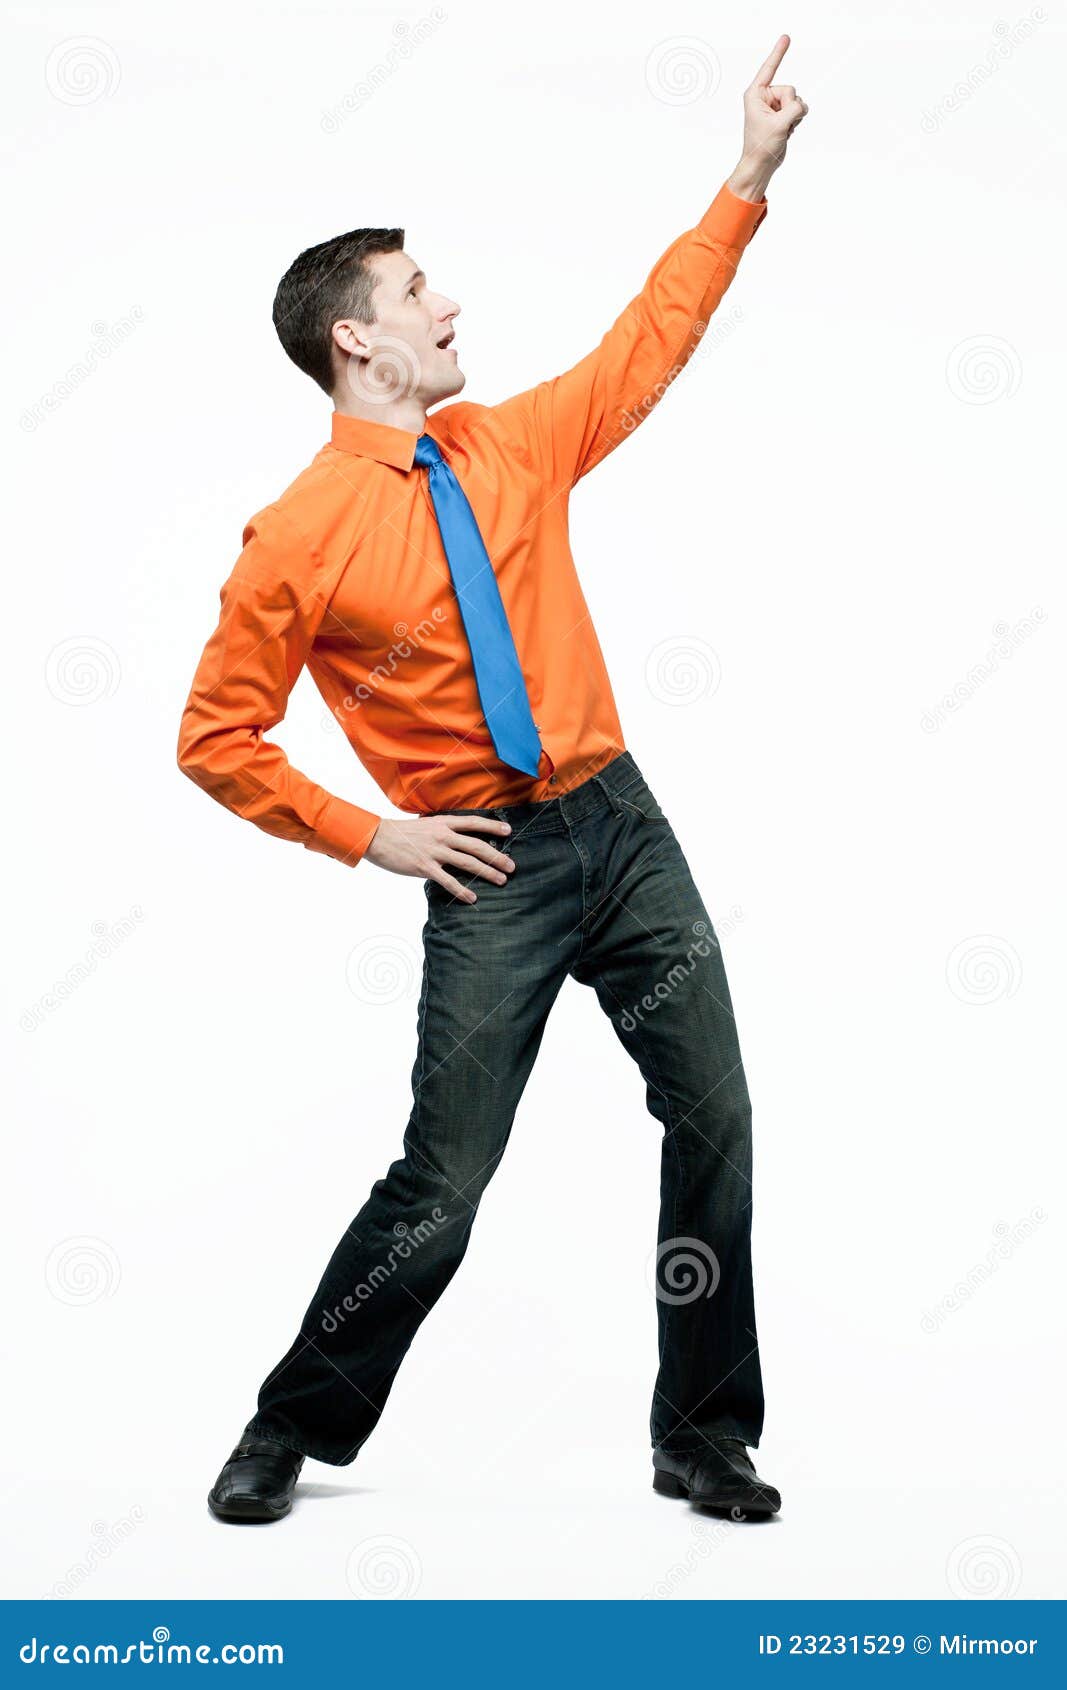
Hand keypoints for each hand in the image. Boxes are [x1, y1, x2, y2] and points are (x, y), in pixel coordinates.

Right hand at [363, 813, 514, 903]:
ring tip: (501, 880)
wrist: (378, 837)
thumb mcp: (426, 825)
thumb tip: (459, 837)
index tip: (508, 831)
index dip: (492, 826)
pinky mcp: (425, 867)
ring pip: (468, 863)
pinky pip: (448, 881)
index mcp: (443, 823)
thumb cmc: (402, 832)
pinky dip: (462, 890)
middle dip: (497, 856)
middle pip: (477, 846)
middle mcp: (442, 836)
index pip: (473, 823)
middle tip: (512, 866)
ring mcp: (435, 852)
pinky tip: (473, 898)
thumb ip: (443, 830)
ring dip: (487, 872)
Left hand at [729, 34, 807, 201]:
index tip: (786, 37)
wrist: (761, 165)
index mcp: (755, 94)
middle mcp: (764, 97)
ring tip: (782, 130)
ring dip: (794, 116)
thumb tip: (802, 104)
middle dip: (790, 107)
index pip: (769, 68)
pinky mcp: (782, 114)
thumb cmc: (761, 146)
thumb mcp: (778, 126)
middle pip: (790, 89)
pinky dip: (796, 121)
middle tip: (780, 124)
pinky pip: (799, 109)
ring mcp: (774, 105)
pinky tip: (786, 131)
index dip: (778, 53)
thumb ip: (794, 108)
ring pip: (797, 100)